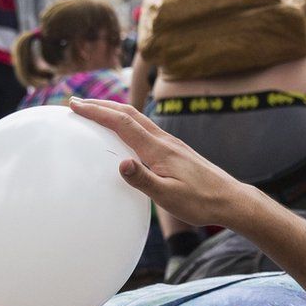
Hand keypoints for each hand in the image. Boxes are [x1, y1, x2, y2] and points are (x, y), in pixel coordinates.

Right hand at [68, 98, 255, 226]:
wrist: (230, 199)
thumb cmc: (200, 202)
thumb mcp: (169, 197)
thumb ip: (143, 180)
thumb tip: (121, 163)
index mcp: (159, 149)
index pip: (122, 124)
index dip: (97, 113)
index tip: (75, 106)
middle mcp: (164, 140)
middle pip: (128, 114)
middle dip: (101, 106)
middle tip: (76, 103)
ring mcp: (171, 143)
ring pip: (138, 119)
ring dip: (114, 112)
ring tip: (95, 112)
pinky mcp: (176, 150)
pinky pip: (146, 129)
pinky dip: (127, 123)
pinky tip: (125, 132)